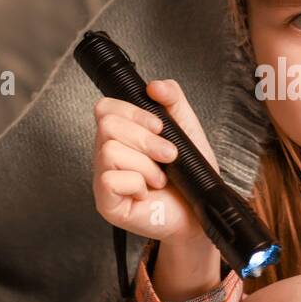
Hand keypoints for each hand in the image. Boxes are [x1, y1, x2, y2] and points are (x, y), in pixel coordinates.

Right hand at [92, 78, 219, 245]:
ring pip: (110, 151)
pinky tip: (147, 192)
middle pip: (108, 125)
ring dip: (146, 165)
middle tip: (168, 156)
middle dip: (146, 139)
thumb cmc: (188, 178)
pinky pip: (111, 179)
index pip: (105, 108)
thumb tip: (155, 86)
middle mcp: (108, 154)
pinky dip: (137, 184)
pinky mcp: (106, 202)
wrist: (197, 216)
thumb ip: (173, 101)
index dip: (132, 112)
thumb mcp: (187, 131)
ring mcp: (103, 179)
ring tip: (159, 178)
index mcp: (123, 135)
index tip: (159, 126)